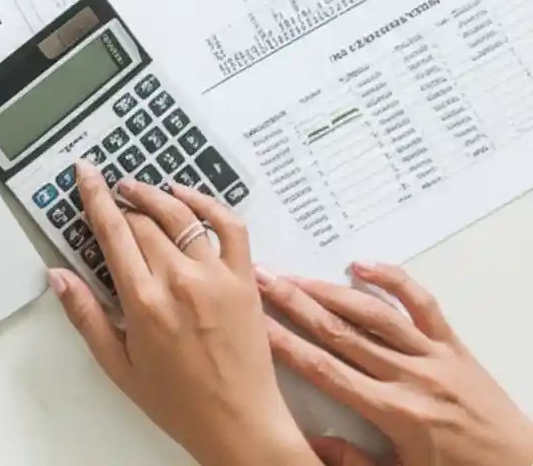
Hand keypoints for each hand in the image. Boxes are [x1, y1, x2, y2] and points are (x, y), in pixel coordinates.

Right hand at [50, 161, 317, 465]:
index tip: (86, 173)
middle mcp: (179, 281)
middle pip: (142, 221)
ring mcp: (216, 276)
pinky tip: (188, 197)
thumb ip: (85, 315)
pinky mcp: (244, 279)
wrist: (239, 423)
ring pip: (180, 215)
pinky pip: (229, 225)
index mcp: (143, 302)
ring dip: (155, 195)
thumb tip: (58, 276)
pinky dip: (208, 203)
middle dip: (120, 202)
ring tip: (138, 188)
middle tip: (108, 194)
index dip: (95, 196)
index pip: (112, 231)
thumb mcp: (117, 365)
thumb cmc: (177, 401)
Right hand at [258, 262, 532, 465]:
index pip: (324, 369)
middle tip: (263, 279)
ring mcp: (434, 357)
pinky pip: (422, 305)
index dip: (284, 343)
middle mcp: (411, 377)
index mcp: (394, 413)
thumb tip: (310, 443)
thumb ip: (352, 462)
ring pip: (373, 314)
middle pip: (339, 332)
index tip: (254, 323)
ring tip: (295, 275)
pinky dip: (393, 280)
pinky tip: (363, 265)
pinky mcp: (455, 347)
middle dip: (295, 303)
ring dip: (329, 290)